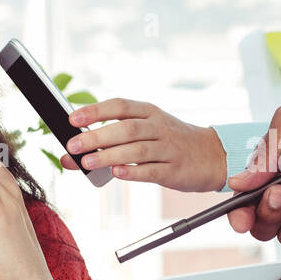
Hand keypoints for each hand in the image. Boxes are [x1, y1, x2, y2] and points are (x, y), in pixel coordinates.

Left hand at [61, 98, 226, 191]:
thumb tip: (69, 156)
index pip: (120, 106)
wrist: (212, 155)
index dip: (96, 111)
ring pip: (137, 150)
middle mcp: (158, 127)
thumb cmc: (168, 142)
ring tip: (88, 162)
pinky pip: (152, 170)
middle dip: (98, 136)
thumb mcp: (143, 133)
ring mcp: (168, 148)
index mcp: (148, 112)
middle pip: (126, 128)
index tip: (73, 118)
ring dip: (110, 155)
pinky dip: (133, 172)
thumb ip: (108, 142)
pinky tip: (117, 173)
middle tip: (74, 145)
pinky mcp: (174, 169)